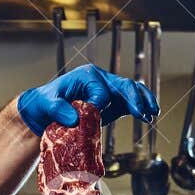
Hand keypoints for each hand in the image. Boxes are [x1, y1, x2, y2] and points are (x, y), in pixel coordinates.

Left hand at [17, 64, 158, 134]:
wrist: (42, 111)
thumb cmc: (43, 103)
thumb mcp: (46, 104)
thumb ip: (59, 109)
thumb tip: (74, 118)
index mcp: (87, 76)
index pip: (101, 89)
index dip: (100, 103)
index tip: (95, 115)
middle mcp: (100, 81)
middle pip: (123, 85)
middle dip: (134, 98)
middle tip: (142, 112)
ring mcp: (107, 91)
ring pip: (130, 91)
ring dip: (143, 101)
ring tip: (152, 113)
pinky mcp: (111, 104)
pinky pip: (128, 103)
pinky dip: (139, 108)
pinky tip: (149, 116)